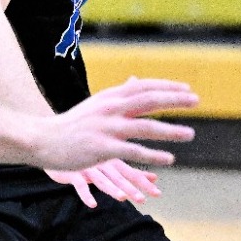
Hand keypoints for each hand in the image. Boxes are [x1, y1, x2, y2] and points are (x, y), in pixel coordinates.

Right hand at [31, 77, 195, 172]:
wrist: (43, 139)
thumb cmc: (74, 124)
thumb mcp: (97, 104)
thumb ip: (119, 95)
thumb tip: (136, 81)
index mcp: (110, 97)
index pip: (144, 87)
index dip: (167, 87)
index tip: (188, 90)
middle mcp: (110, 109)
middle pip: (149, 100)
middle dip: (174, 100)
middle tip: (197, 101)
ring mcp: (106, 128)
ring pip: (145, 127)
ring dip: (171, 131)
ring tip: (190, 134)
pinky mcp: (102, 148)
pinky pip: (133, 151)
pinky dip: (153, 155)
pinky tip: (169, 159)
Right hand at [46, 158, 161, 208]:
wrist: (57, 141)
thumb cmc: (91, 155)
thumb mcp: (112, 163)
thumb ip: (131, 171)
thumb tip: (156, 178)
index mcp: (114, 159)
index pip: (132, 173)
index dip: (144, 183)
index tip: (158, 193)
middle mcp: (103, 162)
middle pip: (120, 177)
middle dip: (131, 188)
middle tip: (143, 199)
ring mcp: (88, 166)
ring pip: (102, 180)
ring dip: (111, 189)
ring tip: (122, 198)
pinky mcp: (73, 172)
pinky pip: (80, 184)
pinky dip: (86, 195)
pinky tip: (93, 204)